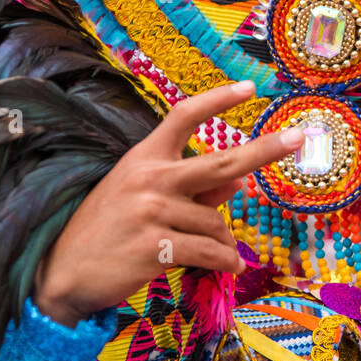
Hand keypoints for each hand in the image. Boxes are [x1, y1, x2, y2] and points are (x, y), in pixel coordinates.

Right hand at [33, 81, 302, 326]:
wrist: (61, 272)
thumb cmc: (109, 230)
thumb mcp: (144, 197)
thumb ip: (192, 188)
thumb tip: (239, 182)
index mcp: (145, 157)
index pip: (183, 117)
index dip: (217, 100)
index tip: (249, 87)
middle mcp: (150, 177)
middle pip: (221, 162)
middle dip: (265, 149)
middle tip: (299, 137)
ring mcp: (152, 211)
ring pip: (217, 223)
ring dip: (224, 241)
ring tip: (216, 253)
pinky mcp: (155, 247)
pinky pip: (211, 252)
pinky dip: (226, 262)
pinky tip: (229, 267)